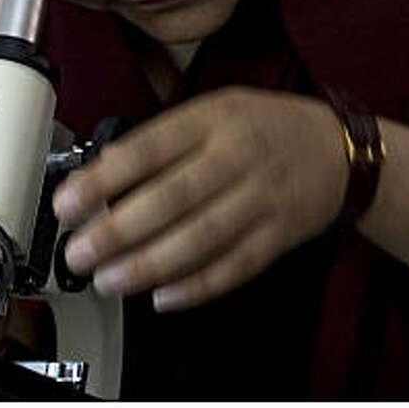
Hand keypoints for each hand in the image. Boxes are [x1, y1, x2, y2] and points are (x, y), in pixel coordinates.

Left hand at [52, 87, 347, 311]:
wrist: (340, 150)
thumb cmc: (263, 127)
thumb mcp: (214, 110)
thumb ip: (163, 139)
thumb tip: (100, 172)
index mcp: (212, 119)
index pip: (149, 148)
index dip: (103, 178)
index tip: (68, 202)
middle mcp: (237, 156)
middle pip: (172, 197)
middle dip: (118, 230)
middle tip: (79, 252)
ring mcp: (262, 197)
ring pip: (201, 237)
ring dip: (150, 264)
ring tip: (110, 279)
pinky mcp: (279, 234)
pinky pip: (235, 265)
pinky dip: (198, 286)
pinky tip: (163, 297)